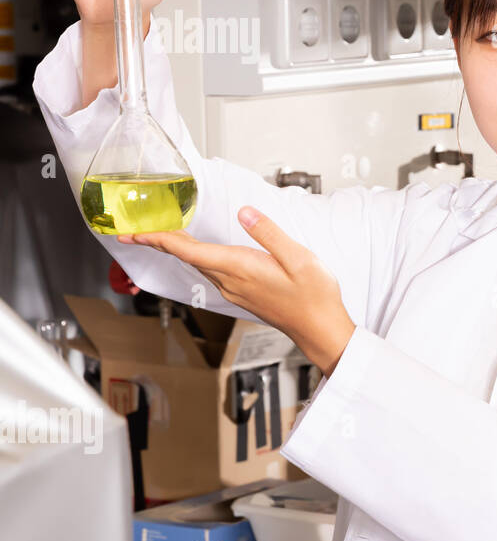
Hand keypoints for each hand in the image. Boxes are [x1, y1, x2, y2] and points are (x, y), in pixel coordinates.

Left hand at [118, 206, 355, 377]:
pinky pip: (212, 272)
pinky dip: (197, 258)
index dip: (158, 238)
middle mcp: (231, 281)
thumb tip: (245, 212)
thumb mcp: (298, 257)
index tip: (133, 232)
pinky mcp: (243, 295)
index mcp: (240, 268)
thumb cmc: (314, 296)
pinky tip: (201, 252)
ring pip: (199, 265)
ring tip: (164, 236)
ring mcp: (235, 291)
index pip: (188, 250)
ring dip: (178, 250)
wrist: (319, 328)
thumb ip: (268, 233)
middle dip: (160, 242)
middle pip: (187, 257)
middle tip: (137, 230)